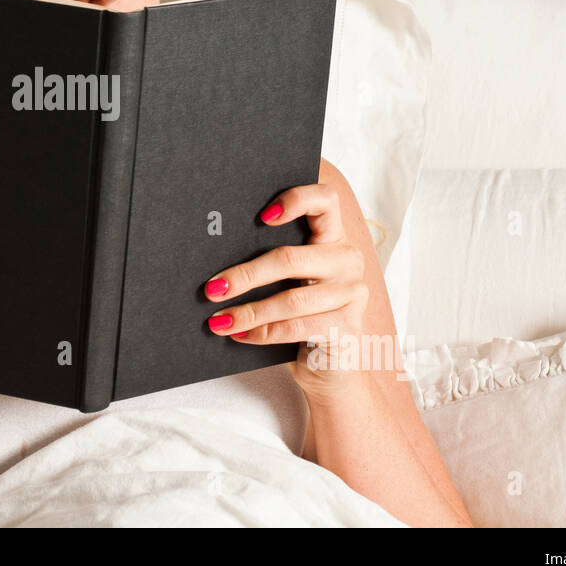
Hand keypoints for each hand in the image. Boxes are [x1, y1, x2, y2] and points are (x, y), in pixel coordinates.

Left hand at [202, 181, 370, 401]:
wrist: (330, 366)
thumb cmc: (302, 315)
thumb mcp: (292, 282)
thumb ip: (273, 264)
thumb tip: (218, 264)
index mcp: (332, 237)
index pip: (325, 200)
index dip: (296, 199)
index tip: (262, 216)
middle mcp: (347, 260)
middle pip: (290, 258)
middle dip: (246, 274)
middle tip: (213, 288)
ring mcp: (352, 293)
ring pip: (291, 299)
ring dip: (248, 311)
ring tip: (218, 320)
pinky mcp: (347, 327)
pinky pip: (296, 327)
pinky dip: (262, 333)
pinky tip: (239, 335)